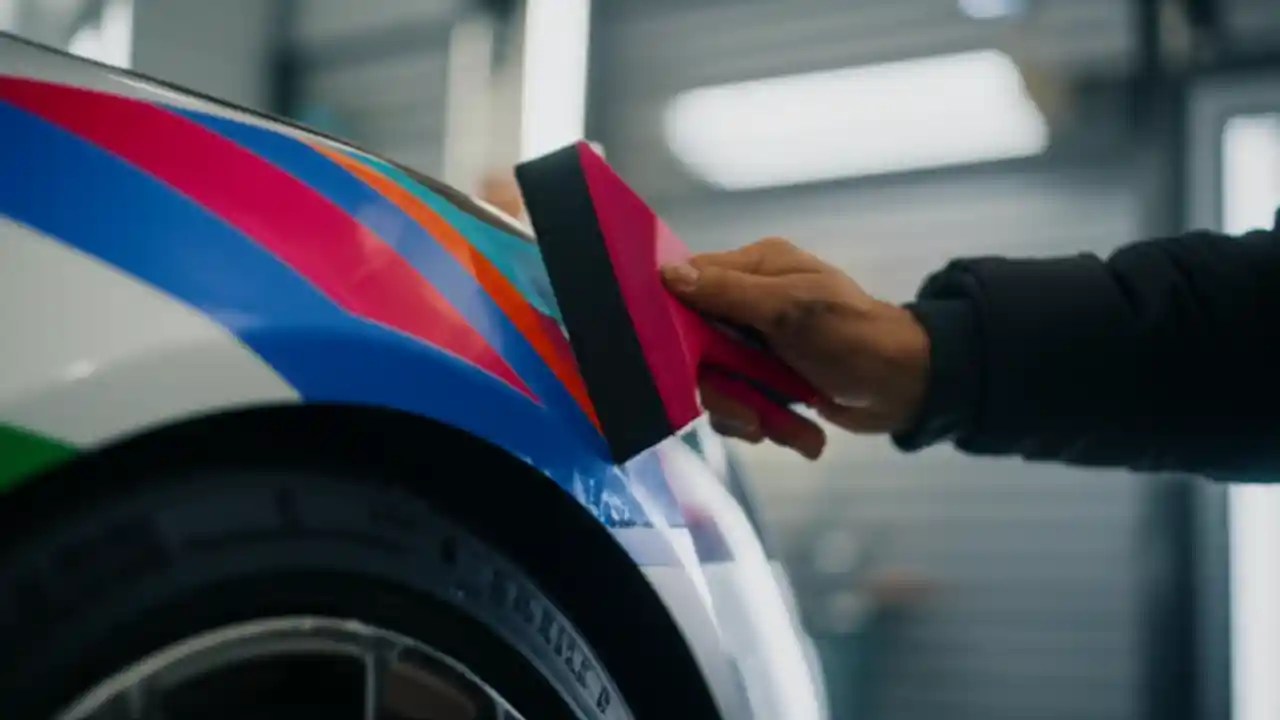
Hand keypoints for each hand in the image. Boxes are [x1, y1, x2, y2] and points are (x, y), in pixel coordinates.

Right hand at [661, 238, 929, 457]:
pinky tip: (793, 433)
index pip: (689, 284)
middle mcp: (749, 302)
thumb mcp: (790, 310)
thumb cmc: (853, 337)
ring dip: (746, 413)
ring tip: (776, 429)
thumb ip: (729, 293)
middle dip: (723, 389)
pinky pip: (739, 403)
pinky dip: (762, 423)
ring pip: (716, 382)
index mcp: (756, 269)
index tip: (686, 358)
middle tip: (748, 415)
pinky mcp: (765, 379)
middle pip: (695, 344)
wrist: (906, 387)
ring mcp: (756, 344)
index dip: (677, 322)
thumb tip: (667, 274)